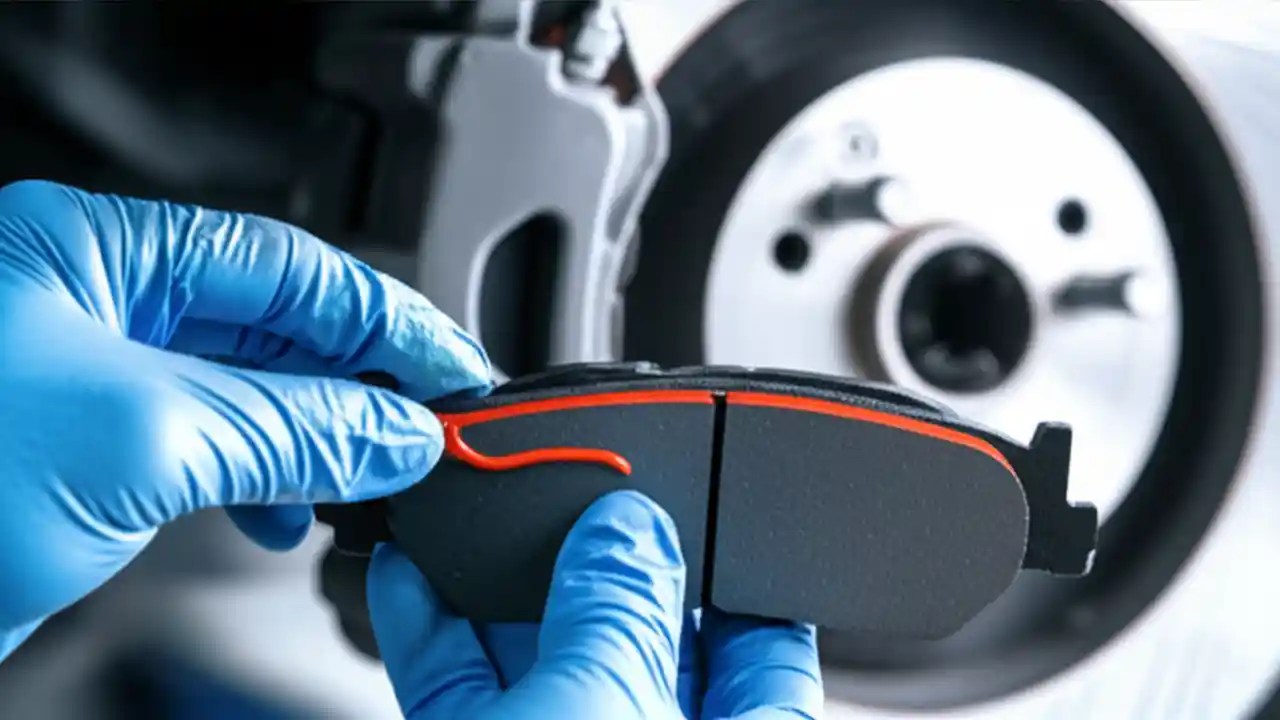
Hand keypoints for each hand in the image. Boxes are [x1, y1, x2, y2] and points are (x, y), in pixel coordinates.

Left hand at [0, 180, 490, 659]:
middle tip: (428, 427)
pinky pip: (214, 443)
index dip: (384, 319)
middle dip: (356, 380)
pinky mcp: (91, 451)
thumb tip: (395, 432)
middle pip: (274, 324)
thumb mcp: (144, 440)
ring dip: (321, 434)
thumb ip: (293, 426)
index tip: (451, 371)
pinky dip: (269, 474)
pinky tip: (290, 507)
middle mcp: (96, 303)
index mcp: (95, 251)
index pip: (285, 265)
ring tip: (372, 477)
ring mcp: (93, 378)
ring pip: (251, 389)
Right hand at [368, 491, 823, 718]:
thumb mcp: (605, 709)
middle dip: (596, 563)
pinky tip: (411, 578)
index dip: (741, 575)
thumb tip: (627, 530)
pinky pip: (462, 690)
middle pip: (639, 640)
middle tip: (574, 492)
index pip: (770, 650)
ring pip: (538, 660)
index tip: (704, 511)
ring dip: (499, 590)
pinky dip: (432, 636)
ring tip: (479, 513)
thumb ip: (621, 610)